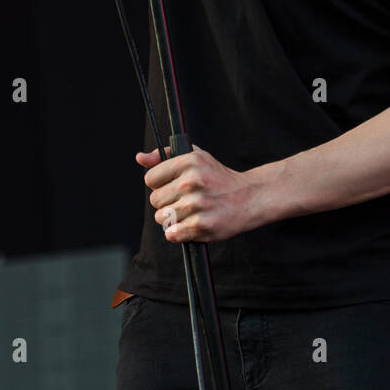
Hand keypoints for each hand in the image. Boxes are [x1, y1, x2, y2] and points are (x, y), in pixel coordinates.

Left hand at [136, 143, 260, 243]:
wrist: (249, 197)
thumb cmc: (218, 177)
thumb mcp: (195, 157)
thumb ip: (164, 156)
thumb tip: (140, 158)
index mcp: (188, 162)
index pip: (150, 179)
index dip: (159, 184)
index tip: (171, 186)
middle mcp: (191, 182)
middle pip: (154, 200)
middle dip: (166, 202)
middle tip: (183, 200)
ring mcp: (196, 204)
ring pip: (161, 217)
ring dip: (172, 218)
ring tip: (189, 212)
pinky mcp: (201, 225)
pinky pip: (171, 233)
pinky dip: (178, 232)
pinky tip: (190, 223)